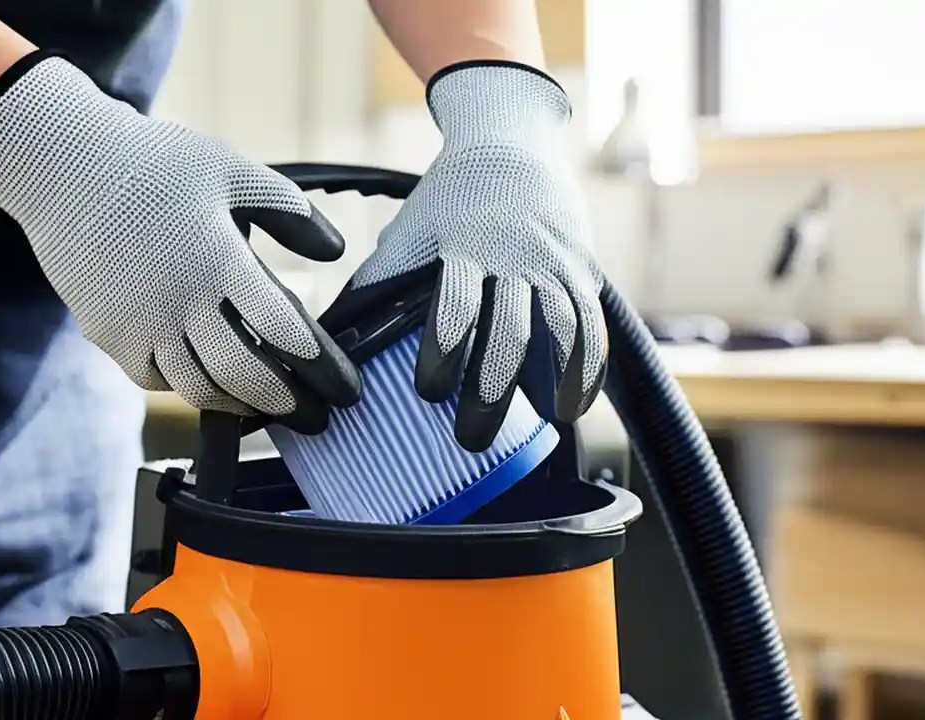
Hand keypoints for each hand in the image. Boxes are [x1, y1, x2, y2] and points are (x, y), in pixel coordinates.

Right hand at [0, 52, 359, 433]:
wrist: (63, 166)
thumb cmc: (158, 163)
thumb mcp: (235, 170)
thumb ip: (291, 211)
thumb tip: (335, 252)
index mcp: (219, 261)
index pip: (282, 328)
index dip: (319, 364)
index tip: (343, 386)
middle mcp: (180, 301)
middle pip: (244, 373)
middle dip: (289, 402)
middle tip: (319, 419)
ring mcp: (141, 324)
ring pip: (199, 387)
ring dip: (241, 405)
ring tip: (272, 410)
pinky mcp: (109, 334)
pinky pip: (156, 379)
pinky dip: (190, 388)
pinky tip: (215, 386)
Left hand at [338, 61, 605, 450]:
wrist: (511, 141)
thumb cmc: (447, 198)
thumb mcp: (409, 231)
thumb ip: (380, 283)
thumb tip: (332, 337)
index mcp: (464, 247)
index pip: (456, 304)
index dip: (444, 350)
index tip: (429, 392)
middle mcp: (515, 256)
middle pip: (510, 330)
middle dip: (492, 389)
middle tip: (471, 438)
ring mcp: (554, 262)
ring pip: (562, 327)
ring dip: (560, 378)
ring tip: (551, 421)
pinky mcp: (583, 268)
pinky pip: (592, 321)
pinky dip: (589, 364)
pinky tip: (577, 402)